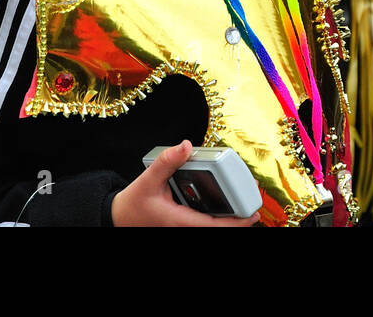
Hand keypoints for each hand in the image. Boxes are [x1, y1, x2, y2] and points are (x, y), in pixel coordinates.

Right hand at [111, 141, 259, 226]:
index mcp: (180, 221)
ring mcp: (184, 226)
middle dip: (238, 216)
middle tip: (252, 199)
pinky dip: (215, 211)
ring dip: (228, 214)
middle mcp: (185, 226)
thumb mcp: (148, 180)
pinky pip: (203, 220)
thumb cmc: (133, 204)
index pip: (215, 226)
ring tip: (240, 195)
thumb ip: (167, 162)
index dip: (238, 223)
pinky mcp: (182, 222)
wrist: (118, 218)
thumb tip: (186, 146)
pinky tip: (219, 195)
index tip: (254, 216)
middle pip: (219, 226)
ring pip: (212, 224)